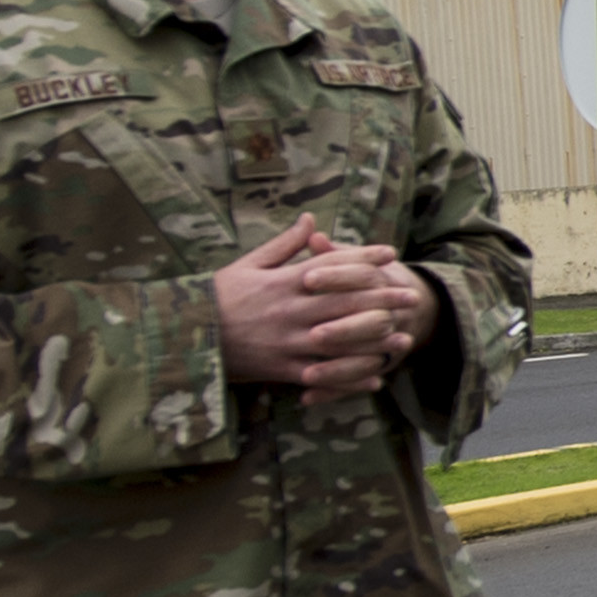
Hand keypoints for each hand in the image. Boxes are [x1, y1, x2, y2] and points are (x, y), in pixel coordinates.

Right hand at [212, 217, 428, 403]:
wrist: (185, 335)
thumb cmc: (219, 295)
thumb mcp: (248, 264)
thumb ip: (284, 244)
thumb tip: (310, 218)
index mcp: (283, 282)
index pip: (331, 267)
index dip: (363, 258)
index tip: (390, 253)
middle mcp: (290, 311)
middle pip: (345, 304)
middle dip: (382, 300)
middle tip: (411, 297)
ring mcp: (288, 342)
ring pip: (341, 342)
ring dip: (374, 342)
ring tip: (402, 338)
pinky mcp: (282, 368)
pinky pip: (323, 375)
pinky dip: (350, 378)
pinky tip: (375, 377)